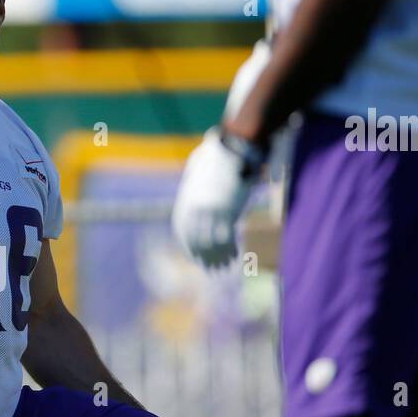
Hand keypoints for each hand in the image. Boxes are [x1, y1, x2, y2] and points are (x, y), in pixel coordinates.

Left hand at [172, 127, 257, 267]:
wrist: (235, 147)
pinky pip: (227, 237)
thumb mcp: (199, 163)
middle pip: (196, 239)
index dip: (188, 245)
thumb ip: (195, 172)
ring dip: (217, 257)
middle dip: (203, 256)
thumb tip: (195, 167)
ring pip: (211, 242)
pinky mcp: (228, 211)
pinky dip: (229, 250)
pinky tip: (234, 257)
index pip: (182, 230)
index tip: (194, 257)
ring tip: (223, 267)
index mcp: (187, 199)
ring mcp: (211, 211)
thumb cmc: (219, 151)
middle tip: (210, 268)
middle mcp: (196, 208)